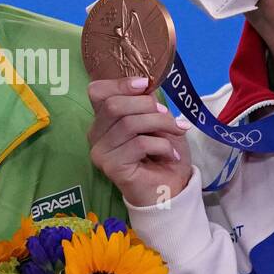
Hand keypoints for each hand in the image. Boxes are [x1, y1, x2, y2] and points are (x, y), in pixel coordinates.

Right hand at [87, 77, 191, 206]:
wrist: (171, 190)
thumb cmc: (163, 153)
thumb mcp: (158, 120)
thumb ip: (147, 103)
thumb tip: (146, 87)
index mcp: (104, 120)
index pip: (98, 92)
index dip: (120, 83)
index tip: (146, 85)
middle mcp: (96, 135)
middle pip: (114, 105)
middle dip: (147, 105)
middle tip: (168, 116)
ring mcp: (101, 152)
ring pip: (128, 123)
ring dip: (160, 124)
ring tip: (177, 132)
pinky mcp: (111, 167)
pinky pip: (138, 144)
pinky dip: (162, 145)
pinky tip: (171, 154)